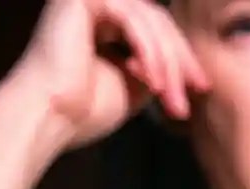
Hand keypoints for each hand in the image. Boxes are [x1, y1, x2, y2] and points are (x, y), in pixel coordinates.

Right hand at [11, 0, 209, 149]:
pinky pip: (130, 19)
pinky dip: (147, 51)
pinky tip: (153, 80)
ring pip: (148, 20)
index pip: (154, 30)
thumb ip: (154, 66)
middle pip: (156, 21)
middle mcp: (95, 6)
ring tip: (172, 95)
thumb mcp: (134, 85)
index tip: (201, 87)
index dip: (180, 58)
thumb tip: (186, 64)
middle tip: (196, 90)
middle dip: (179, 60)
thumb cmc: (83, 110)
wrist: (48, 117)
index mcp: (103, 23)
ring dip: (165, 61)